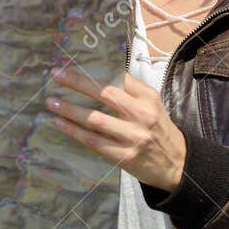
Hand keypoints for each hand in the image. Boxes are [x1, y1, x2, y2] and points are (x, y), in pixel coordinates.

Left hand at [48, 65, 187, 191]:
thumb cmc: (158, 129)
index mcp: (148, 97)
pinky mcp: (125, 156)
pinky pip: (94, 141)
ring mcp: (133, 136)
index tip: (71, 65)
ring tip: (52, 102)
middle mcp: (142, 114)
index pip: (117, 78)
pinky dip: (74, 131)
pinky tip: (60, 123)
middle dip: (77, 82)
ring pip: (95, 119)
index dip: (93, 70)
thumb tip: (100, 74)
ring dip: (70, 109)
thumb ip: (130, 90)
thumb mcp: (153, 105)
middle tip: (56, 75)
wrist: (177, 164)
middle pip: (104, 93)